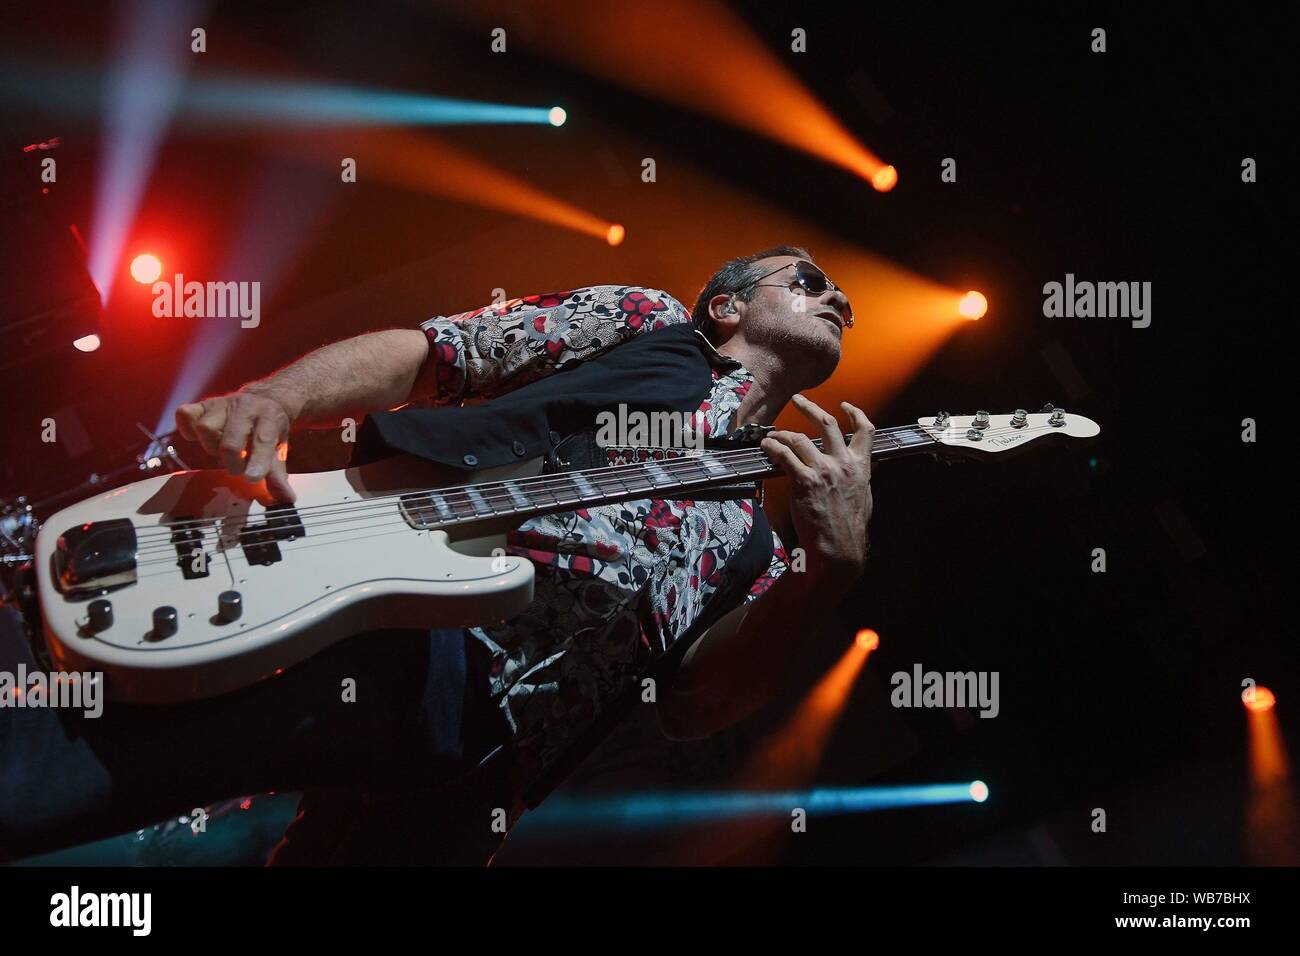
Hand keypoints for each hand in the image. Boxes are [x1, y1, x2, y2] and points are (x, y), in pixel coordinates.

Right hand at [174, 386, 296, 501]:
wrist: (265, 399)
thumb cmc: (269, 428)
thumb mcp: (279, 448)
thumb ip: (278, 474)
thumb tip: (285, 498)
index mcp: (269, 418)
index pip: (263, 441)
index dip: (257, 462)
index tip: (252, 478)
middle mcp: (246, 408)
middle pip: (229, 440)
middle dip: (231, 461)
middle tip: (237, 466)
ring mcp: (223, 404)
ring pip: (205, 427)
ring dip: (210, 446)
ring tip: (220, 450)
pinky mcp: (204, 404)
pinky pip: (185, 414)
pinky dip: (187, 429)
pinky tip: (198, 438)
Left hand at [760, 394, 873, 592]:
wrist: (838, 549)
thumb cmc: (849, 531)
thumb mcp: (863, 500)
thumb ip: (857, 481)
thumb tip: (855, 474)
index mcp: (861, 468)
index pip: (865, 431)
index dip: (855, 414)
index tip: (845, 405)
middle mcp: (843, 464)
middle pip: (828, 424)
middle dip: (811, 408)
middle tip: (798, 400)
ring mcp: (824, 470)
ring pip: (801, 438)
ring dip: (783, 434)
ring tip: (772, 435)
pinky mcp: (804, 481)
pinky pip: (784, 455)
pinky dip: (773, 447)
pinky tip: (766, 446)